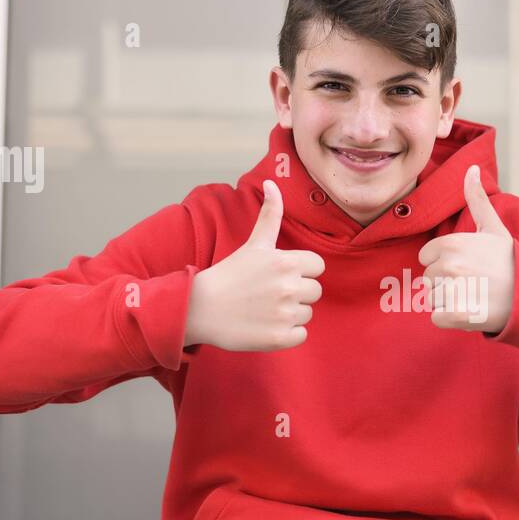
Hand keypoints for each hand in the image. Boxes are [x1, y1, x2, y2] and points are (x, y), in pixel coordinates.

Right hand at [183, 180, 324, 350]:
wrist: (200, 308)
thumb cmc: (229, 274)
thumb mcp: (253, 243)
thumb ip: (270, 215)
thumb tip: (272, 182)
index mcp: (287, 262)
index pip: (317, 267)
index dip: (301, 270)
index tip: (279, 274)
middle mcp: (290, 287)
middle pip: (314, 291)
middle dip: (296, 292)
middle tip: (269, 293)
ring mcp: (285, 314)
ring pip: (307, 314)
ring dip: (290, 313)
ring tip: (264, 308)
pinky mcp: (280, 338)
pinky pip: (301, 335)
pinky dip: (287, 334)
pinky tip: (266, 325)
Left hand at [416, 164, 514, 332]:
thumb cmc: (510, 262)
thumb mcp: (493, 228)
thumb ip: (476, 200)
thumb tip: (471, 168)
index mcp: (452, 243)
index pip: (426, 258)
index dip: (444, 263)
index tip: (467, 266)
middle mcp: (450, 266)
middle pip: (428, 279)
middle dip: (447, 283)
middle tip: (474, 282)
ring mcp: (453, 291)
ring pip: (433, 299)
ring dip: (450, 301)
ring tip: (475, 295)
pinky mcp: (456, 315)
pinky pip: (437, 318)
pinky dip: (451, 319)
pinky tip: (471, 310)